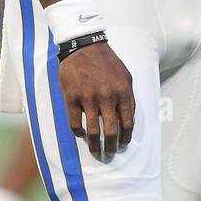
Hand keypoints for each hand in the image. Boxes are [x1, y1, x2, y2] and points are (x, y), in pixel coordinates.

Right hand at [59, 42, 134, 159]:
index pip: (127, 123)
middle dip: (111, 147)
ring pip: (92, 131)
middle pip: (110, 131)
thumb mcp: (126, 77)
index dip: (126, 138)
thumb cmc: (107, 62)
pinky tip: (81, 135)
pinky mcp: (71, 98)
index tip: (123, 145)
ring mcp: (88, 98)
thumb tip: (129, 120)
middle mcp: (107, 97)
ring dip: (95, 145)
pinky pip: (75, 123)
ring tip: (96, 152)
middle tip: (110, 154)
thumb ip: (129, 98)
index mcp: (122, 92)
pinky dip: (78, 133)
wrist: (84, 46)